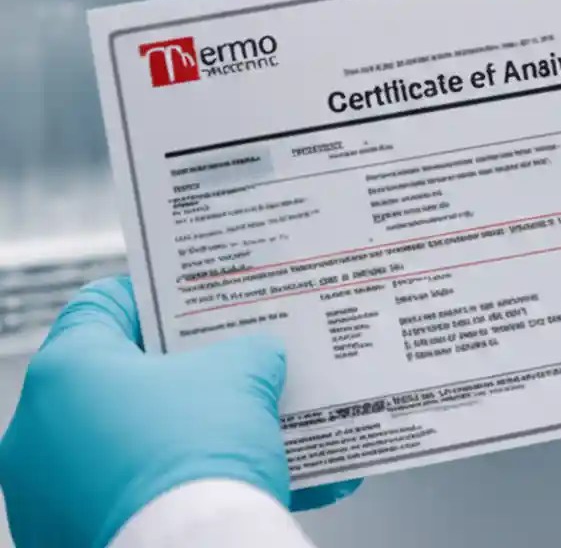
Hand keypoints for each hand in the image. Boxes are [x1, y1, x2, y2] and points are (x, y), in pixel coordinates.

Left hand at [0, 277, 358, 547]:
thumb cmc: (198, 453)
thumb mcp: (241, 377)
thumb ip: (249, 352)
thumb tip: (260, 356)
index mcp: (66, 370)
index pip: (105, 304)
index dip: (160, 297)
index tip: (201, 305)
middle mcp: (41, 427)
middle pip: (123, 381)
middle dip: (189, 376)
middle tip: (238, 369)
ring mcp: (52, 489)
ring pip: (134, 444)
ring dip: (194, 437)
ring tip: (257, 434)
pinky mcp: (72, 533)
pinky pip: (138, 495)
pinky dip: (184, 490)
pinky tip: (254, 486)